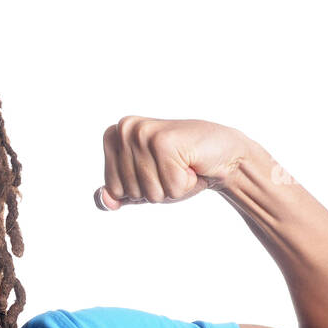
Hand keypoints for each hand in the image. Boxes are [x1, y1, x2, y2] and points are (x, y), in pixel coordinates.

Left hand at [94, 117, 251, 210]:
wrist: (226, 154)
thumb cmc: (183, 170)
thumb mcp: (144, 186)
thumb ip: (119, 194)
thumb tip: (102, 199)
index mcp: (113, 136)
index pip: (113, 189)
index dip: (140, 191)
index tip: (158, 170)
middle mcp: (124, 129)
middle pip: (131, 191)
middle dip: (158, 189)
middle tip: (175, 167)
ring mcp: (142, 133)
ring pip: (150, 192)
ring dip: (173, 187)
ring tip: (184, 165)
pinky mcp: (163, 141)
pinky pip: (170, 187)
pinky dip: (187, 184)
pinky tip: (193, 164)